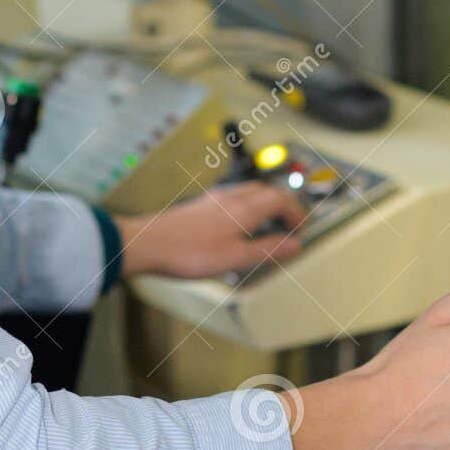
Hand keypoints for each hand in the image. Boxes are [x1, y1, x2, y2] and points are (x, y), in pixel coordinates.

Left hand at [116, 181, 306, 280]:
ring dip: (265, 204)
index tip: (302, 229)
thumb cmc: (187, 252)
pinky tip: (238, 225)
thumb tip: (295, 244)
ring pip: (248, 192)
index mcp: (244, 208)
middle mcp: (230, 198)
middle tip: (291, 225)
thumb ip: (267, 250)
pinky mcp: (199, 206)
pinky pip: (232, 199)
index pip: (280, 199)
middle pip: (266, 191)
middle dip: (283, 205)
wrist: (146, 243)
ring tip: (269, 225)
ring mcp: (213, 200)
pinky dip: (246, 208)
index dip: (296, 213)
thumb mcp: (235, 258)